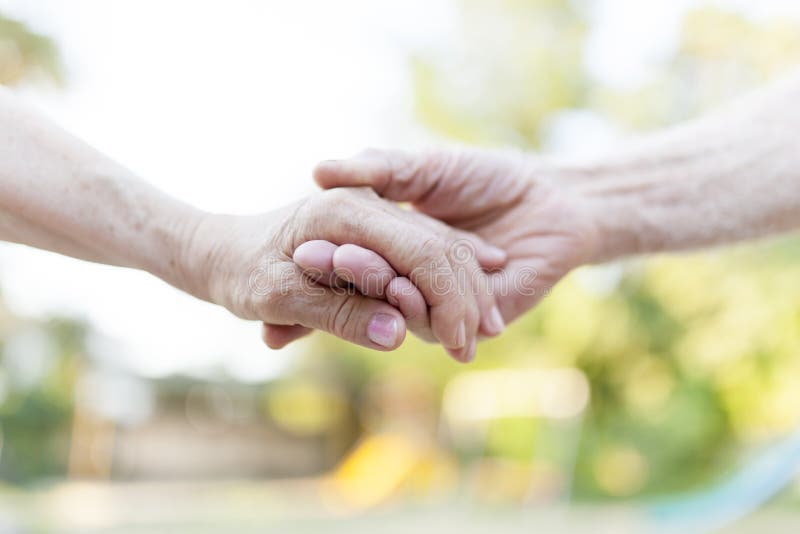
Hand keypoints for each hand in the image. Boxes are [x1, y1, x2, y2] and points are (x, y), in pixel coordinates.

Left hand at [184, 187, 501, 356]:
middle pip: (437, 246)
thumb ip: (338, 312)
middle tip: (488, 337)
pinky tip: (482, 276)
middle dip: (467, 293)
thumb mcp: (278, 297)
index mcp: (346, 213)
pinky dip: (451, 265)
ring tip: (491, 322)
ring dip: (466, 282)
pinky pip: (423, 243)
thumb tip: (396, 335)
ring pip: (435, 243)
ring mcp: (372, 210)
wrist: (217, 247)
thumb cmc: (238, 270)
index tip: (464, 343)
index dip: (448, 300)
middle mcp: (365, 204)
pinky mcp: (374, 223)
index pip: (420, 254)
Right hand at [309, 147, 599, 325]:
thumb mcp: (425, 166)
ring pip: (394, 308)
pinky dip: (414, 304)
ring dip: (369, 286)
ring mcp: (443, 302)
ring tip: (345, 262)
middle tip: (307, 257)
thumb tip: (319, 171)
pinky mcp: (472, 319)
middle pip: (365, 288)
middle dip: (337, 274)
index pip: (351, 260)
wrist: (554, 197)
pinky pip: (434, 322)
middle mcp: (415, 279)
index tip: (294, 248)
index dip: (322, 257)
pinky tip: (400, 286)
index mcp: (398, 248)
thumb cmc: (490, 176)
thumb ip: (379, 170)